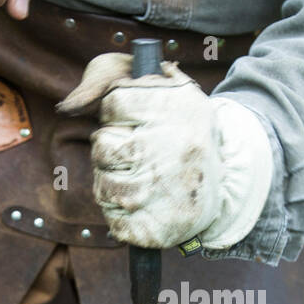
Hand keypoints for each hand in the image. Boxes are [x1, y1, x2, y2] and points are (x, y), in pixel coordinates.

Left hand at [59, 53, 273, 250]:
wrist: (228, 186)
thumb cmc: (184, 133)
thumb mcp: (168, 91)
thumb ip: (117, 76)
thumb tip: (75, 103)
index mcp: (174, 109)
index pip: (113, 102)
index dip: (118, 112)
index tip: (137, 120)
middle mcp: (164, 150)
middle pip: (102, 145)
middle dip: (114, 148)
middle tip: (143, 154)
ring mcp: (155, 193)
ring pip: (103, 184)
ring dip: (115, 183)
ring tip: (145, 180)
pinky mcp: (152, 227)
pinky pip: (112, 219)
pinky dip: (121, 214)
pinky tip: (145, 205)